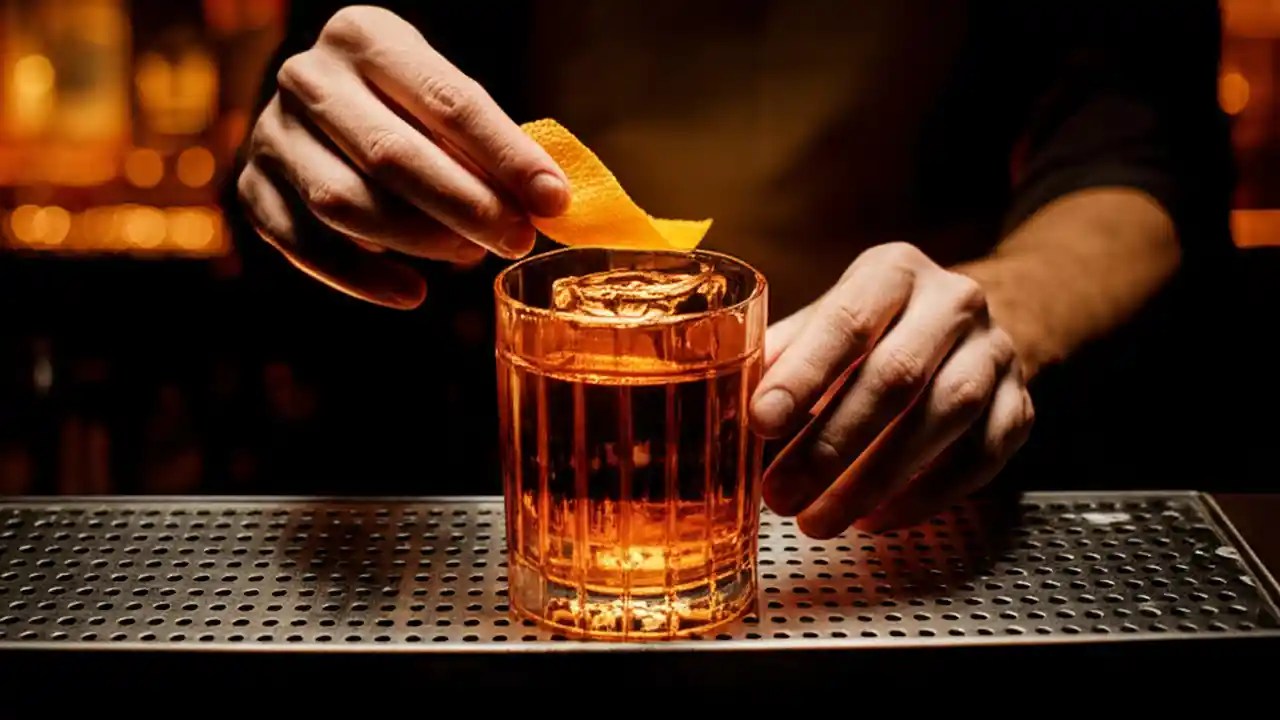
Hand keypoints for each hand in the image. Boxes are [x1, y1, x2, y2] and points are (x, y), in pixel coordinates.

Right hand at [236, 6, 569, 308]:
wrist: (323, 110)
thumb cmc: (407, 112)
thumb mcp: (445, 106)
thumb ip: (487, 147)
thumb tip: (546, 204)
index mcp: (364, 36)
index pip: (446, 100)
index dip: (506, 155)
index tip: (553, 199)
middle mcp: (308, 78)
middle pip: (391, 154)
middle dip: (465, 205)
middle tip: (516, 239)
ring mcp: (270, 134)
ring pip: (344, 204)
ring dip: (418, 239)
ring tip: (469, 255)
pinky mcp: (252, 189)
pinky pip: (306, 246)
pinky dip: (363, 278)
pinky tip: (412, 293)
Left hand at [750, 243, 1034, 536]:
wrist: (964, 330)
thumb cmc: (876, 330)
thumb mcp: (826, 322)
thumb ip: (782, 355)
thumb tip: (723, 401)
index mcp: (894, 272)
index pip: (848, 320)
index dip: (804, 374)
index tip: (761, 422)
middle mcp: (954, 304)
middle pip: (896, 376)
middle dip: (831, 444)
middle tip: (780, 493)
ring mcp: (996, 354)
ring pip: (944, 418)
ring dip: (874, 480)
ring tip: (818, 519)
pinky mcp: (1019, 405)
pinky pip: (979, 459)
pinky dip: (924, 496)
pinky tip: (874, 519)